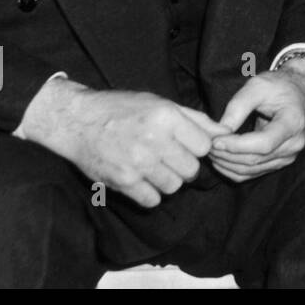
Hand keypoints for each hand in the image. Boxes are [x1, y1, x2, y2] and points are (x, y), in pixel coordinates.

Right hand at [19, 78, 226, 207]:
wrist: (78, 121)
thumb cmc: (122, 109)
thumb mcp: (160, 103)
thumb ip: (195, 119)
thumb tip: (225, 132)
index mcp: (166, 117)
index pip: (204, 146)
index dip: (198, 147)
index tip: (186, 144)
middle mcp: (155, 140)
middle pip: (191, 169)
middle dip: (185, 165)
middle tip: (170, 157)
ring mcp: (138, 163)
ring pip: (174, 186)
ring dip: (168, 180)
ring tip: (155, 167)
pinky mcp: (123, 182)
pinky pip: (152, 200)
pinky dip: (150, 193)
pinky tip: (142, 179)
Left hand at [208, 68, 304, 182]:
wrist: (297, 92)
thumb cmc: (277, 86)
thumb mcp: (257, 86)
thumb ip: (238, 106)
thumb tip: (220, 130)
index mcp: (293, 123)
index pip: (264, 143)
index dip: (237, 146)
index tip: (215, 140)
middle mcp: (294, 144)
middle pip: (255, 159)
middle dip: (226, 154)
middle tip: (205, 144)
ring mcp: (288, 156)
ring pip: (251, 169)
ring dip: (226, 163)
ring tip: (209, 151)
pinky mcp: (279, 162)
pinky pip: (252, 173)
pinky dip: (232, 169)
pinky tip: (219, 159)